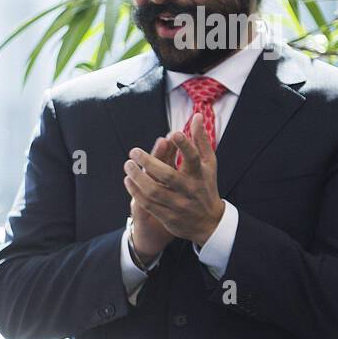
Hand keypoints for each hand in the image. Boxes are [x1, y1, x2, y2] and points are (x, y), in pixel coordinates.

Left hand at [123, 114, 225, 244]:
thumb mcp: (208, 164)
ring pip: (154, 191)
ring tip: (128, 165)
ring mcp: (178, 204)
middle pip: (168, 175)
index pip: (193, 158)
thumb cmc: (206, 186)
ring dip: (138, 178)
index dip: (184, 146)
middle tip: (134, 151)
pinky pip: (148, 204)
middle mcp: (189, 189)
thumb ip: (201, 140)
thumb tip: (197, 116)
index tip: (172, 133)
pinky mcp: (168, 216)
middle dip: (149, 162)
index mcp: (200, 175)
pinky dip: (136, 192)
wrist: (209, 222)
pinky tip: (128, 181)